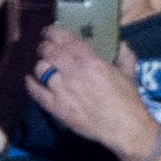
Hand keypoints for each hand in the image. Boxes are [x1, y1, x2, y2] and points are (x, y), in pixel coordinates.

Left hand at [25, 25, 157, 156]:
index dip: (53, 32)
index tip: (50, 32)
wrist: (124, 128)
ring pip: (41, 69)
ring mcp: (62, 89)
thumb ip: (124, 55)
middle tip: (44, 48)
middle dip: (44, 47)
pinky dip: (30, 84)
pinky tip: (30, 80)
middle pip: (49, 51)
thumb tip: (120, 44)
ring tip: (43, 65)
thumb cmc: (128, 101)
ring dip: (41, 65)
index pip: (65, 39)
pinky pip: (36, 92)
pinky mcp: (56, 107)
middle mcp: (73, 72)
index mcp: (91, 61)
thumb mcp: (129, 73)